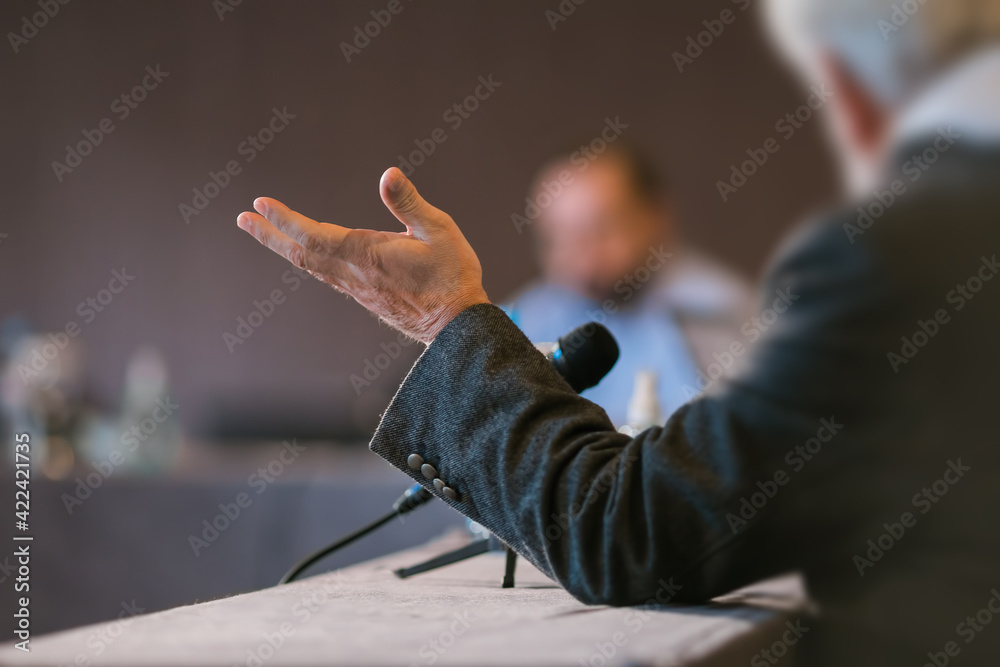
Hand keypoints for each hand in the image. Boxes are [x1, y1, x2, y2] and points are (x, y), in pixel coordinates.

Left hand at [237, 167, 489, 343]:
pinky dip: (306, 259)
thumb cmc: (452, 276)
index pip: (313, 235)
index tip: (260, 204)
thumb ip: (410, 203)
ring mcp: (357, 288)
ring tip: (264, 230)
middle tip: (243, 219)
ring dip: (284, 247)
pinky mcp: (364, 296)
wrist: (456, 327)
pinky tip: (306, 254)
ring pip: (310, 266)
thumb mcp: (439, 231)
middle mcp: (353, 274)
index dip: (285, 220)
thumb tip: (388, 174)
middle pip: (301, 254)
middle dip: (270, 235)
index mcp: (366, 255)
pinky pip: (325, 275)